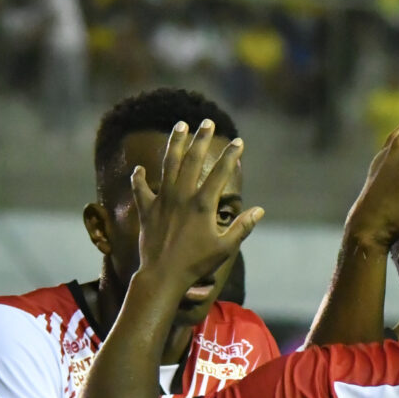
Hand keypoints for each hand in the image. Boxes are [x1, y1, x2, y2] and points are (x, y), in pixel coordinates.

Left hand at [131, 119, 263, 290]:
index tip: (238, 142)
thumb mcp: (225, 248)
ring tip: (179, 126)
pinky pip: (140, 189)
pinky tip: (140, 169)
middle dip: (200, 139)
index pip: (220, 172)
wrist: (163, 276)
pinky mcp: (147, 210)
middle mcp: (182, 196)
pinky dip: (139, 179)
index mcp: (203, 204)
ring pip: (168, 164)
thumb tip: (259, 211)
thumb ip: (242, 227)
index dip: (230, 155)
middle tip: (206, 122)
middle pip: (192, 160)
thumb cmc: (196, 264)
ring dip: (174, 143)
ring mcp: (162, 200)